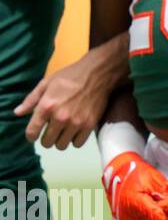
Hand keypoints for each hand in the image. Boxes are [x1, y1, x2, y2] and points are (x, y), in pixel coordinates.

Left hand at [17, 34, 127, 148]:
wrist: (97, 74)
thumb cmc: (70, 77)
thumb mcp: (46, 83)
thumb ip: (31, 100)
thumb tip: (17, 113)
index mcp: (46, 106)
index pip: (32, 132)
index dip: (31, 135)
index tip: (34, 134)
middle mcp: (60, 117)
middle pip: (47, 142)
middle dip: (46, 138)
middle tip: (51, 131)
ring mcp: (76, 122)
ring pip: (62, 145)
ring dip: (61, 140)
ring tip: (64, 131)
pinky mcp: (90, 125)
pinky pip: (78, 144)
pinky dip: (75, 140)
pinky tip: (75, 131)